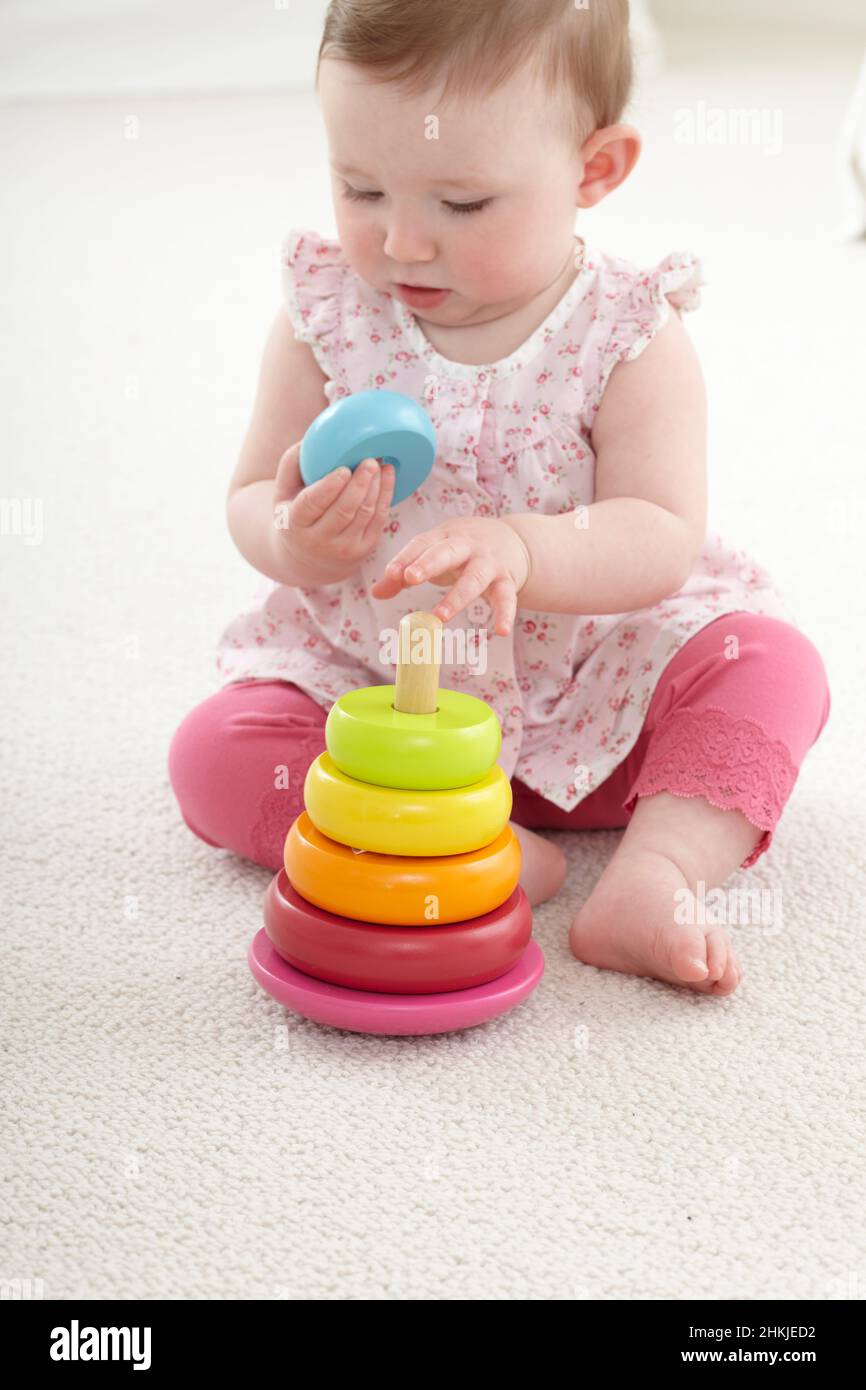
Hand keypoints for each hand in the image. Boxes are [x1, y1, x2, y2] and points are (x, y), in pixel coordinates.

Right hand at [272, 442, 395, 578]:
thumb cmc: (296, 515)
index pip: (312, 504)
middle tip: (370, 461)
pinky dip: (386, 496)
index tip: (343, 470)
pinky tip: (387, 476)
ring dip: (376, 487)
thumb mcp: (283, 493)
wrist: (309, 558)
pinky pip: (379, 520)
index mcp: (295, 523)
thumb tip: (310, 439)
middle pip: (344, 510)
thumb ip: (291, 465)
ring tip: (380, 464)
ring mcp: (343, 548)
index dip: (329, 487)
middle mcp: (318, 540)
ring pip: (364, 514)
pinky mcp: (363, 549)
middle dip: (360, 484)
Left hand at [371, 516, 530, 635]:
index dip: (406, 557)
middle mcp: (467, 546)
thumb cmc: (464, 550)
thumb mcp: (435, 553)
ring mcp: (488, 563)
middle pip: (447, 552)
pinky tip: (501, 631)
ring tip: (439, 616)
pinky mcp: (507, 580)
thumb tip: (376, 592)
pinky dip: (505, 614)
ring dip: (457, 597)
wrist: (513, 539)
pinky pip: (506, 598)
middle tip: (410, 578)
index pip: (422, 544)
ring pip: (474, 579)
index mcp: (445, 536)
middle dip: (428, 563)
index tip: (391, 574)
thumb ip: (405, 573)